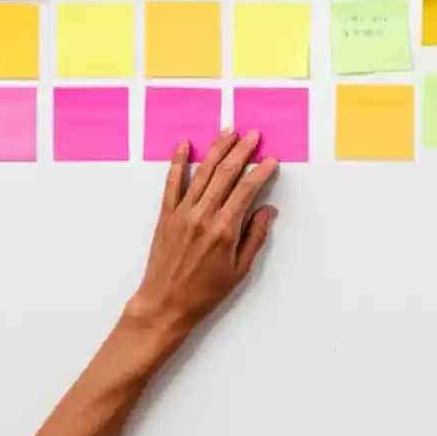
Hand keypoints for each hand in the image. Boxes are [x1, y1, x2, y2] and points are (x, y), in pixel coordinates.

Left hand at [124, 130, 278, 342]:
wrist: (165, 304)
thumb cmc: (205, 292)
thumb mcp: (240, 270)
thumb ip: (255, 237)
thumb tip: (267, 210)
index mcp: (224, 230)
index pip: (246, 190)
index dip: (260, 172)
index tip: (271, 160)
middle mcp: (203, 215)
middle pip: (225, 173)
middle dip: (242, 151)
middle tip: (253, 135)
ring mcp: (182, 212)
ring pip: (202, 172)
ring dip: (217, 149)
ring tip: (229, 131)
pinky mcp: (166, 214)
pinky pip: (172, 182)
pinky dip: (178, 162)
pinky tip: (184, 145)